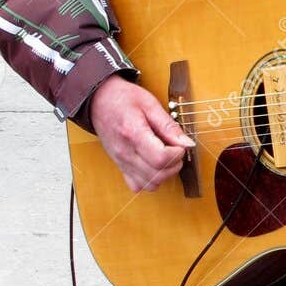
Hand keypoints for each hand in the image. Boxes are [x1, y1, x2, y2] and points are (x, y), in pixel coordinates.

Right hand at [89, 76, 192, 192]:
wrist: (98, 101)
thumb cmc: (122, 99)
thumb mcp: (150, 104)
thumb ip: (168, 126)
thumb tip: (186, 143)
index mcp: (133, 134)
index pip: (160, 159)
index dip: (177, 154)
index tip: (179, 144)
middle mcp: (125, 152)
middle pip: (158, 175)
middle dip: (174, 165)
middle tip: (175, 149)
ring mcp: (122, 162)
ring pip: (150, 184)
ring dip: (164, 174)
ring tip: (166, 157)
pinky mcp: (121, 167)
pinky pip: (138, 186)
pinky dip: (150, 180)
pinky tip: (154, 166)